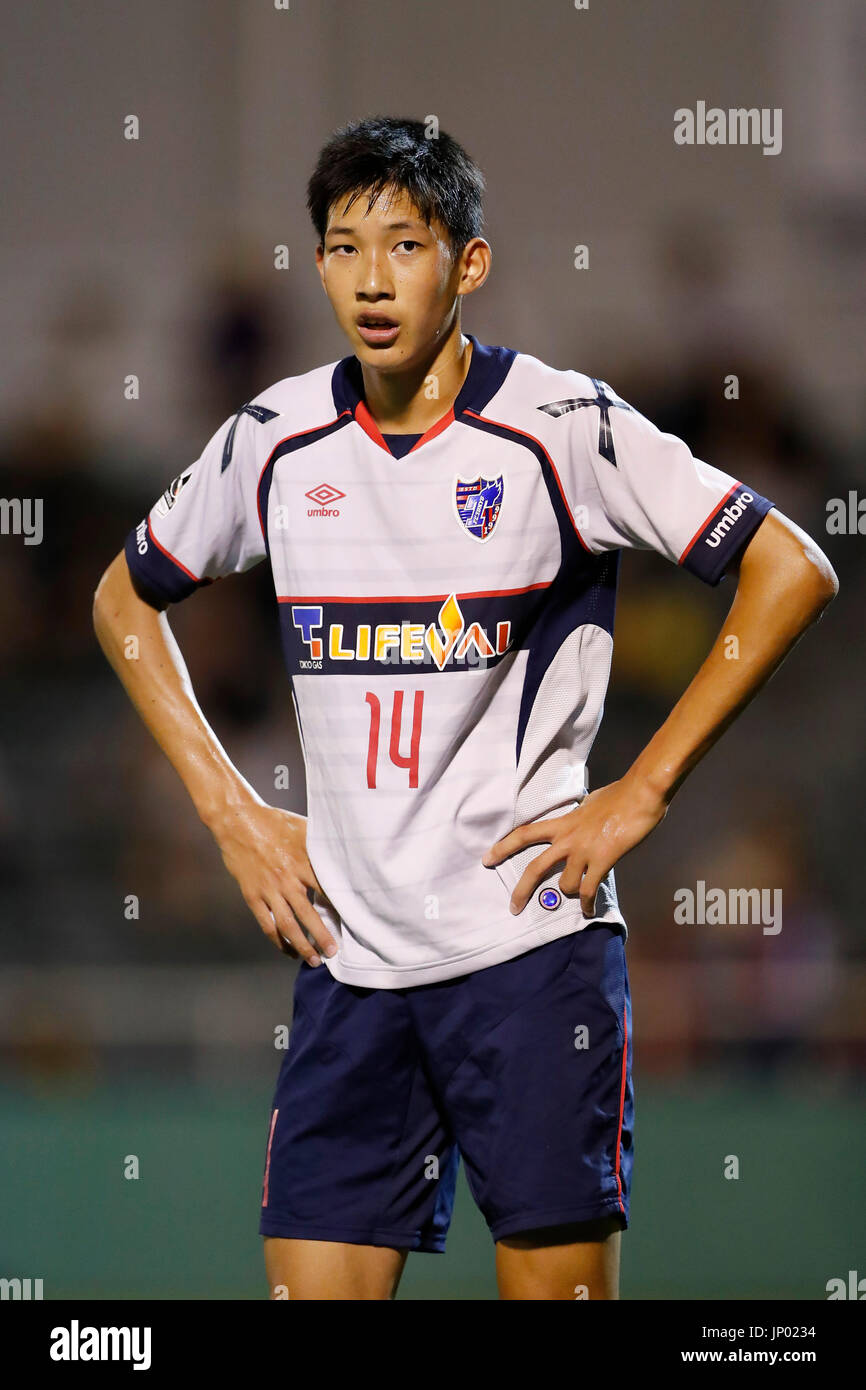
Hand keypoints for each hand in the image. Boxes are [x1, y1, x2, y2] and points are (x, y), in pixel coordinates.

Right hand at [210, 800, 337, 964]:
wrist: (238, 821)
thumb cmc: (273, 822)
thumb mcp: (303, 828)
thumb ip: (322, 844)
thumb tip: (346, 851)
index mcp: (303, 862)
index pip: (326, 892)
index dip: (339, 909)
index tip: (351, 922)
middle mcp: (286, 879)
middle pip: (308, 915)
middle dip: (323, 936)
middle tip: (334, 952)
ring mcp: (268, 890)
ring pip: (288, 925)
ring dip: (301, 945)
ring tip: (313, 960)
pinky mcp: (253, 896)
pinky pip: (267, 924)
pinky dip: (278, 941)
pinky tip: (287, 950)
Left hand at [482, 776, 668, 915]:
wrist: (639, 795)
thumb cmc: (618, 795)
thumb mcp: (590, 803)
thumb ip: (580, 814)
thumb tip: (583, 813)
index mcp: (562, 822)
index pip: (524, 834)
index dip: (503, 847)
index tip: (487, 858)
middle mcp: (567, 839)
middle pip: (534, 867)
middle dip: (521, 890)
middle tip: (513, 907)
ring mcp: (583, 851)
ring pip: (564, 885)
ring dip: (569, 894)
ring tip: (577, 897)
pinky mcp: (601, 861)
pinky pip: (589, 890)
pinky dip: (587, 904)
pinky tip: (588, 911)